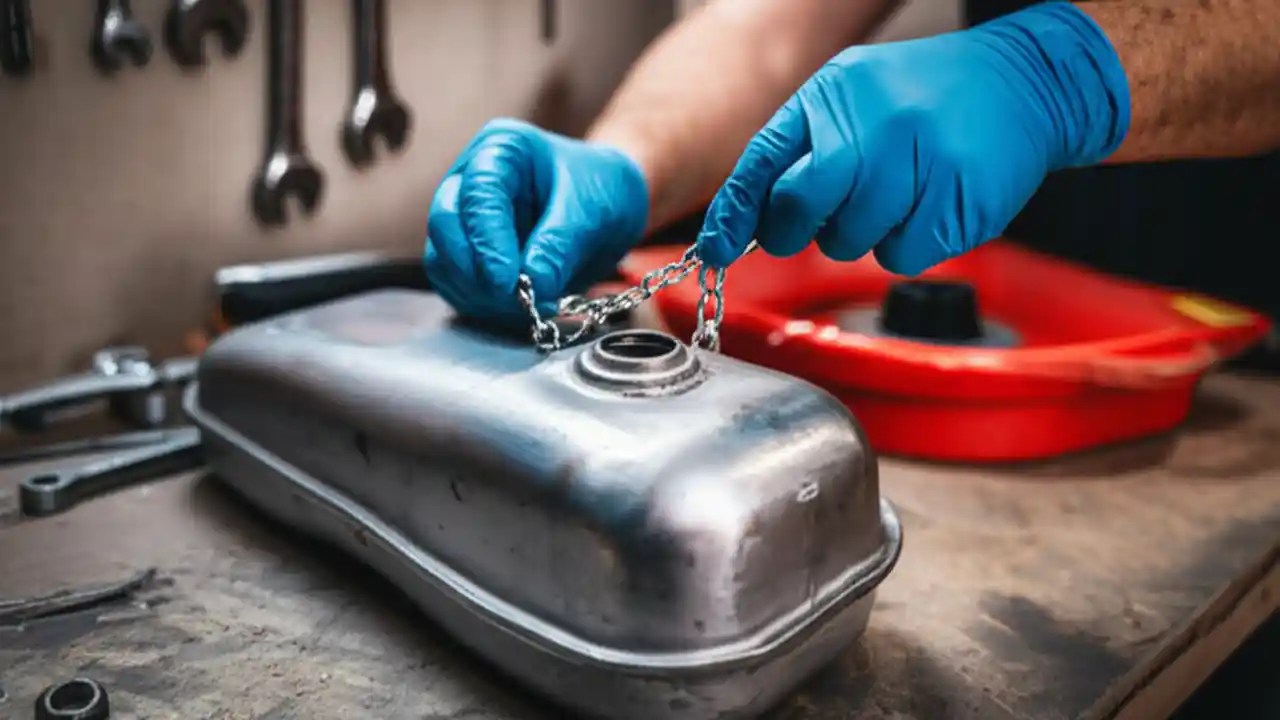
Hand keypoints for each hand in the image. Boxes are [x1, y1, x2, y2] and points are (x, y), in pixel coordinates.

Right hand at [425, 119, 648, 318]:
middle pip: (445, 224)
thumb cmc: (601, 189)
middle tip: (512, 298)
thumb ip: (560, 244)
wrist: (609, 205)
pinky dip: (479, 303)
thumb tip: (534, 283)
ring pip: (442, 259)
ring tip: (524, 306)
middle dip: (473, 269)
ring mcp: (464, 217)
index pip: (478, 194)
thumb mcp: (594, 210)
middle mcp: (470, 178)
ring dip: (476, 292)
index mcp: (501, 149)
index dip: (488, 241)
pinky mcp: (467, 253)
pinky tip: (513, 309)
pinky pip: (454, 284)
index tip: (507, 281)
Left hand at [696, 2, 1129, 273]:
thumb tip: (744, 219)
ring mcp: (919, 162)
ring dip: (863, 232)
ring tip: (897, 192)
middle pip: (801, 207)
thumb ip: (799, 151)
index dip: (734, 212)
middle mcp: (875, 122)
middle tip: (821, 220)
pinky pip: (900, 256)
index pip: (764, 160)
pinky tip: (928, 205)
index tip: (716, 248)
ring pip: (851, 240)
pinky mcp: (957, 202)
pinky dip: (906, 243)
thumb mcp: (852, 99)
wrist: (1025, 82)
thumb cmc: (924, 99)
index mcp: (837, 93)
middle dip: (797, 229)